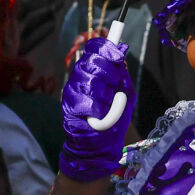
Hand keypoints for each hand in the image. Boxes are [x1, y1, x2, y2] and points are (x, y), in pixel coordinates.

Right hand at [59, 36, 134, 181]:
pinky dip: (99, 111)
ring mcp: (72, 90)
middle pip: (93, 61)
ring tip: (107, 108)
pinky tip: (99, 117)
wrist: (100, 146)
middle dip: (110, 75)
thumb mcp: (125, 94)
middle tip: (114, 90)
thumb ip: (122, 74)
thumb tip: (120, 51)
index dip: (106, 48)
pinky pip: (88, 102)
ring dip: (105, 96)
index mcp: (92, 71)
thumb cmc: (114, 119)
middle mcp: (79, 77)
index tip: (118, 56)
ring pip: (91, 81)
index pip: (94, 48)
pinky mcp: (68, 106)